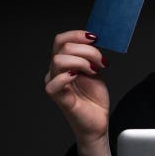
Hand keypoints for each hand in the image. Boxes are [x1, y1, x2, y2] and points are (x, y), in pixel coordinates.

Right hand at [44, 30, 109, 145]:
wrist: (98, 120)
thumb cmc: (94, 98)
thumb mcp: (96, 70)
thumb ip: (91, 56)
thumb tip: (94, 39)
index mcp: (64, 62)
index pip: (61, 40)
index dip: (77, 35)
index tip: (95, 38)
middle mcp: (56, 70)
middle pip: (63, 47)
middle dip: (87, 50)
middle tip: (101, 62)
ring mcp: (55, 83)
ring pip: (59, 60)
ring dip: (82, 61)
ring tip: (94, 71)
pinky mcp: (58, 98)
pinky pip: (53, 84)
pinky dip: (66, 77)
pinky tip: (78, 76)